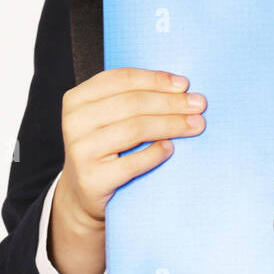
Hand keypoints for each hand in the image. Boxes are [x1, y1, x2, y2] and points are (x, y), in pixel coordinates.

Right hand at [56, 66, 205, 228]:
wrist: (84, 194)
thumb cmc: (106, 147)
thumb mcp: (109, 117)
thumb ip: (134, 98)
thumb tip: (182, 88)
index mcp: (77, 99)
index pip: (120, 80)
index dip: (155, 79)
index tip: (184, 84)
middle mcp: (74, 122)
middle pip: (131, 104)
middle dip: (170, 102)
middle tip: (199, 104)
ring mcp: (81, 151)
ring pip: (134, 129)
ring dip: (170, 125)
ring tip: (196, 125)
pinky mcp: (92, 179)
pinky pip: (132, 163)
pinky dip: (155, 153)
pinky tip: (171, 149)